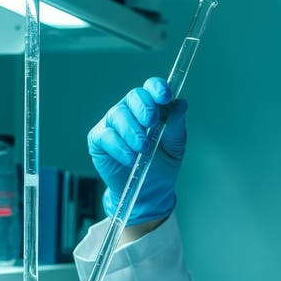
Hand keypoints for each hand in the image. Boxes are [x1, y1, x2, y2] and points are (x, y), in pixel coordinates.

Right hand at [88, 76, 187, 224]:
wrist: (150, 192)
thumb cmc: (162, 165)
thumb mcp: (175, 146)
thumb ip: (176, 125)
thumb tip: (181, 104)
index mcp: (151, 107)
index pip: (151, 89)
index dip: (156, 88)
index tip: (164, 96)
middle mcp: (130, 111)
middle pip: (133, 97)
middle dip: (144, 107)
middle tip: (152, 122)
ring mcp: (113, 124)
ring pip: (118, 115)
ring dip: (132, 131)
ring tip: (143, 149)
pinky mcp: (99, 140)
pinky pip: (106, 136)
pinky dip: (119, 147)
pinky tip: (130, 159)